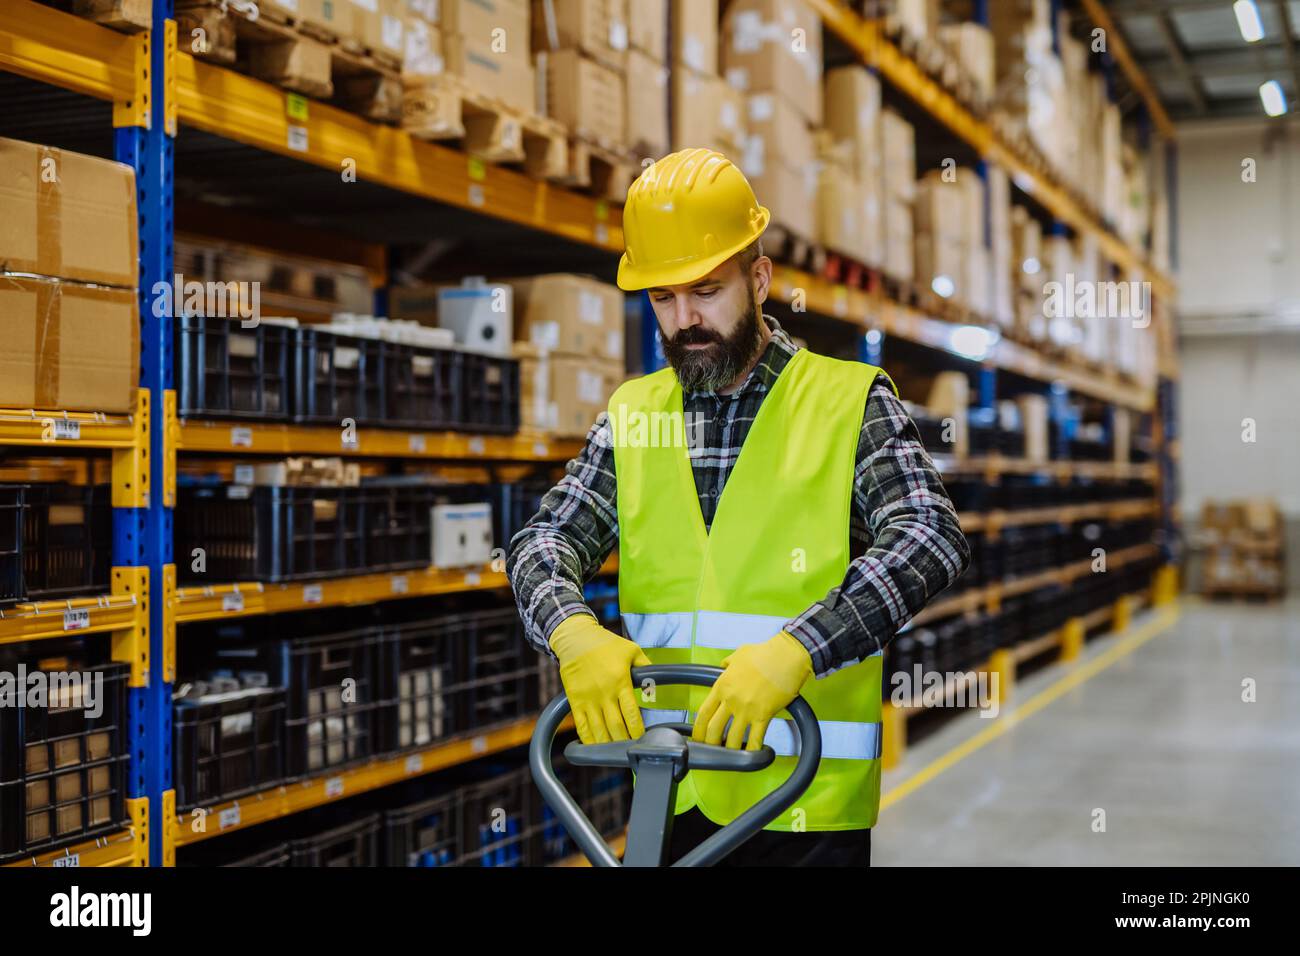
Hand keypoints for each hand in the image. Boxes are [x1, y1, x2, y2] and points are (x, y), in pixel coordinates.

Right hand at [549, 614, 650, 743]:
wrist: (576, 639)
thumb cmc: (606, 644)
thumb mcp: (631, 650)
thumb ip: (645, 668)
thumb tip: (655, 686)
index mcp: (620, 681)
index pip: (631, 713)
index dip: (637, 730)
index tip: (641, 739)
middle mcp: (604, 692)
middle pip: (616, 726)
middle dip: (624, 741)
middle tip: (630, 749)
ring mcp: (588, 698)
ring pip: (598, 729)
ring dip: (607, 744)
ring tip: (614, 751)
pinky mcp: (574, 700)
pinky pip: (581, 725)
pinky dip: (587, 738)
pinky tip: (594, 745)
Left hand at [692, 631, 813, 750]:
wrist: (786, 657)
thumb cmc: (764, 653)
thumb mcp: (739, 654)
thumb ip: (728, 662)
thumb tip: (724, 665)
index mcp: (722, 686)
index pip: (703, 713)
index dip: (698, 729)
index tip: (698, 736)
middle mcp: (731, 700)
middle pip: (713, 730)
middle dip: (711, 744)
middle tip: (712, 750)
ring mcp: (746, 709)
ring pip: (733, 739)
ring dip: (732, 750)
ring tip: (733, 754)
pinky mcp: (764, 715)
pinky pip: (756, 739)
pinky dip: (754, 749)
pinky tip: (754, 753)